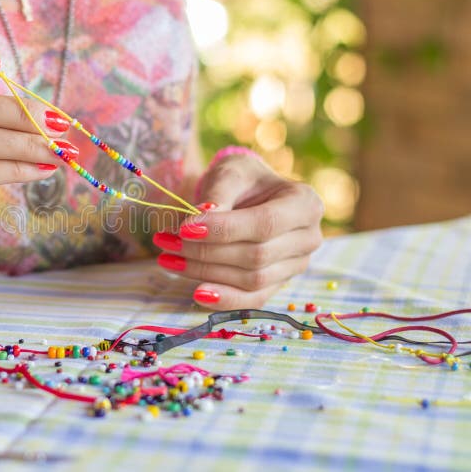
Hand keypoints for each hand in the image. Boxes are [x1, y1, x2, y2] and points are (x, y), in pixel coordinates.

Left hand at [153, 153, 323, 308]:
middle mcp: (308, 238)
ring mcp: (296, 265)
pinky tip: (195, 292)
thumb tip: (200, 219)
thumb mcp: (230, 173)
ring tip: (167, 258)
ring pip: (250, 280)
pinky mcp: (279, 284)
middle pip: (255, 256)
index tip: (184, 228)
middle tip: (165, 242)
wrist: (249, 195)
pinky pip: (252, 300)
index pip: (265, 223)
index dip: (224, 230)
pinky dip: (223, 299)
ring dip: (204, 273)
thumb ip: (219, 193)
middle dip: (205, 252)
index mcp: (304, 203)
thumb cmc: (242, 180)